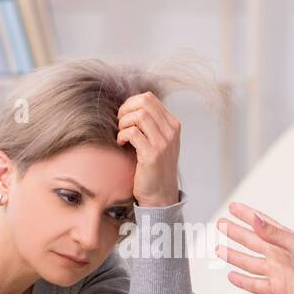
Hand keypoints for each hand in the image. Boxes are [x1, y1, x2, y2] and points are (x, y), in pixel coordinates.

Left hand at [116, 91, 180, 206]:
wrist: (160, 194)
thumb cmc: (155, 167)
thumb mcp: (160, 142)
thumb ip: (152, 124)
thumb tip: (131, 105)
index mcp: (173, 125)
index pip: (150, 98)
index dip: (131, 103)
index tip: (124, 115)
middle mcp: (171, 132)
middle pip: (144, 102)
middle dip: (126, 109)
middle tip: (120, 122)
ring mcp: (163, 143)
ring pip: (139, 115)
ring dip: (124, 122)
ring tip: (121, 134)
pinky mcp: (152, 154)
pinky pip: (132, 133)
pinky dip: (122, 135)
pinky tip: (121, 143)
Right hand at [214, 201, 293, 293]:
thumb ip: (275, 234)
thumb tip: (255, 219)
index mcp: (285, 240)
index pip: (261, 223)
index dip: (246, 215)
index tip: (233, 207)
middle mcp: (279, 255)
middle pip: (251, 241)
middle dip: (235, 233)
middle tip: (220, 224)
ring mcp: (278, 272)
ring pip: (249, 262)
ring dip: (234, 256)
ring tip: (218, 249)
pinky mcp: (279, 289)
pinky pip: (256, 284)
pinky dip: (243, 281)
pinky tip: (232, 276)